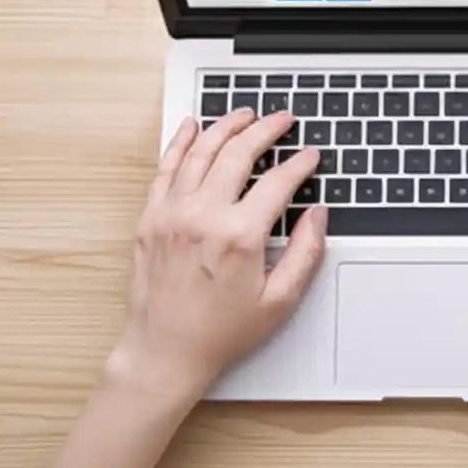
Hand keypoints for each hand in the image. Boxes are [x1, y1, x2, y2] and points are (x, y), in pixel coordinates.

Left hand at [107, 110, 328, 400]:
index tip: (310, 156)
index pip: (278, 182)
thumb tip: (318, 216)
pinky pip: (166, 169)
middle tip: (282, 119)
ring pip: (201, 152)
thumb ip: (305, 252)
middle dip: (266, 130)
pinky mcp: (150, 219)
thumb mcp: (278, 301)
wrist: (164, 352)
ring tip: (245, 114)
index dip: (299, 164)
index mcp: (239, 237)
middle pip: (238, 153)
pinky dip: (180, 143)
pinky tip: (192, 127)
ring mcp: (171, 214)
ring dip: (226, 126)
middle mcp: (203, 216)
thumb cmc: (219, 333)